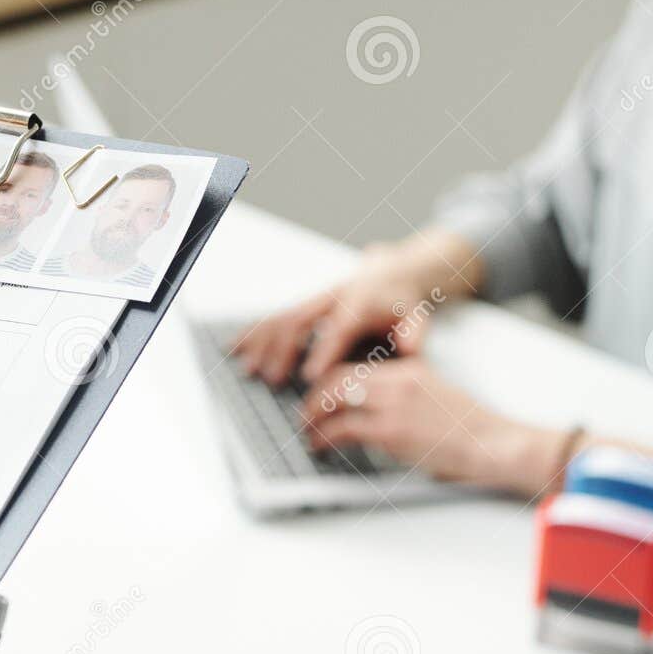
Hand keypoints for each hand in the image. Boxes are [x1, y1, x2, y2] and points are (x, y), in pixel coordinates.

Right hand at [232, 231, 477, 386]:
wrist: (390, 273)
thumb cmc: (401, 303)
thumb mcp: (417, 314)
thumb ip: (415, 332)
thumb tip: (410, 348)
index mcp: (359, 301)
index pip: (339, 326)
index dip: (323, 350)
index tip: (309, 376)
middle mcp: (331, 298)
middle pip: (300, 320)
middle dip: (282, 351)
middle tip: (273, 380)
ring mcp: (313, 301)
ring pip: (281, 318)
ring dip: (262, 345)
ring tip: (249, 371)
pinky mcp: (302, 306)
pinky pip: (273, 317)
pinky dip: (253, 334)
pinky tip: (235, 349)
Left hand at [301, 357, 565, 494]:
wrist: (493, 443)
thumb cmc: (468, 429)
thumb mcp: (433, 396)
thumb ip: (402, 393)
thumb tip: (369, 405)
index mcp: (408, 370)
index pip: (355, 366)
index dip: (328, 380)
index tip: (317, 394)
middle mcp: (398, 381)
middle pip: (337, 378)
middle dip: (314, 397)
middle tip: (305, 414)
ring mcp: (393, 404)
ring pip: (334, 400)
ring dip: (313, 417)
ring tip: (307, 432)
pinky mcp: (391, 431)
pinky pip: (342, 428)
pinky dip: (324, 437)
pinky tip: (320, 446)